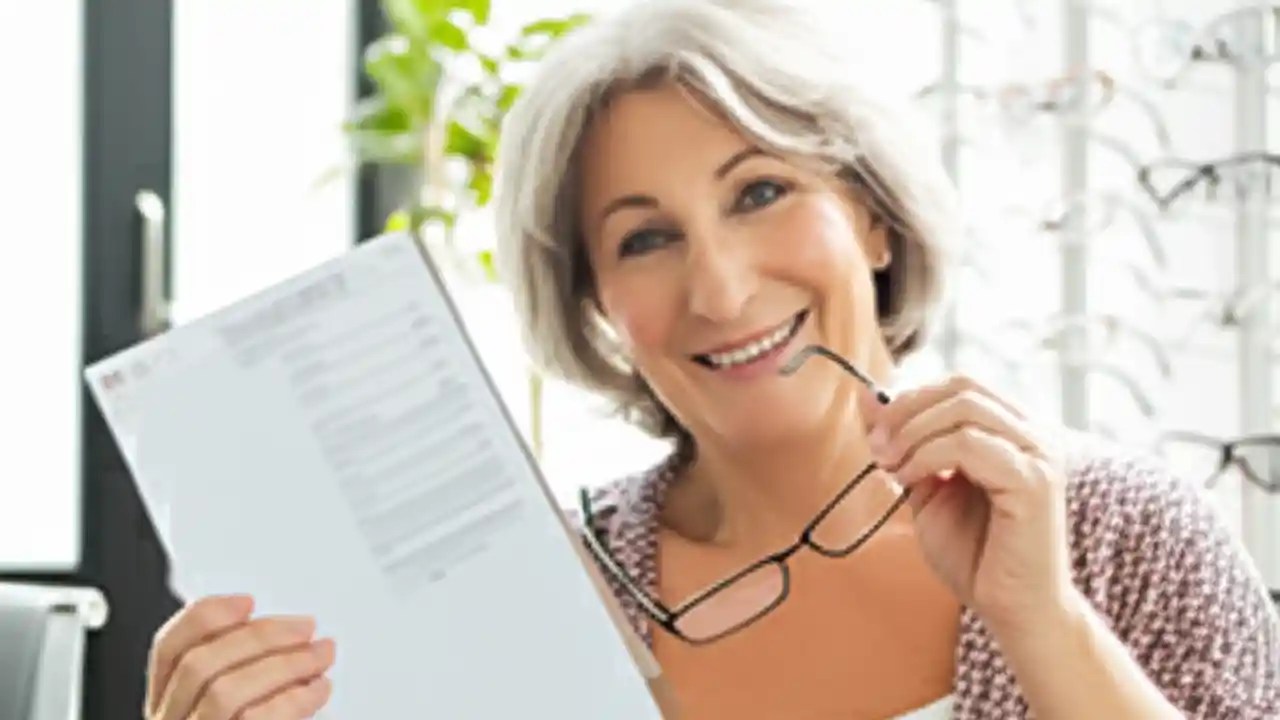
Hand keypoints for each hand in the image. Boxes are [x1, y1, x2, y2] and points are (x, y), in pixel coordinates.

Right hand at [146, 594, 335, 719]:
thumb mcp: (236, 709)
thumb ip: (245, 678)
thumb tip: (284, 635)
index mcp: (167, 710)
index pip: (167, 650)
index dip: (205, 616)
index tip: (248, 601)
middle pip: (200, 665)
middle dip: (261, 636)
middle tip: (306, 628)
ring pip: (225, 692)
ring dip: (283, 664)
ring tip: (321, 656)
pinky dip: (292, 699)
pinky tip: (317, 691)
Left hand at [858, 375, 1072, 629]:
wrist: (1012, 610)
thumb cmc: (975, 555)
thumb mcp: (923, 486)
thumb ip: (901, 441)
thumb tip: (864, 394)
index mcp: (1013, 431)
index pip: (959, 385)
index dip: (910, 399)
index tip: (874, 433)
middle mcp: (1033, 434)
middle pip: (962, 386)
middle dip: (907, 409)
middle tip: (876, 447)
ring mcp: (1038, 454)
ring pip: (964, 407)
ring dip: (912, 431)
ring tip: (890, 466)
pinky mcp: (1034, 481)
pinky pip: (968, 443)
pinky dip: (927, 454)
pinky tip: (911, 480)